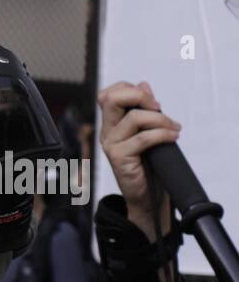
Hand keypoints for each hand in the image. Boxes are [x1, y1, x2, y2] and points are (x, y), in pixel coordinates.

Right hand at [97, 81, 179, 232]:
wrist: (146, 197)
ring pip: (134, 117)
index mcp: (112, 124)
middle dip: (140, 96)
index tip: (152, 102)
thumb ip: (144, 110)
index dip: (130, 89)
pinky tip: (173, 137)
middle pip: (110, 98)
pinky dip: (163, 134)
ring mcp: (111, 145)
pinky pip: (143, 138)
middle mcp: (107, 132)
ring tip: (174, 129)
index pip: (109, 94)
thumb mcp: (147, 132)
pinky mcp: (119, 158)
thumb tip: (144, 85)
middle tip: (158, 107)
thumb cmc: (149, 166)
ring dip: (161, 119)